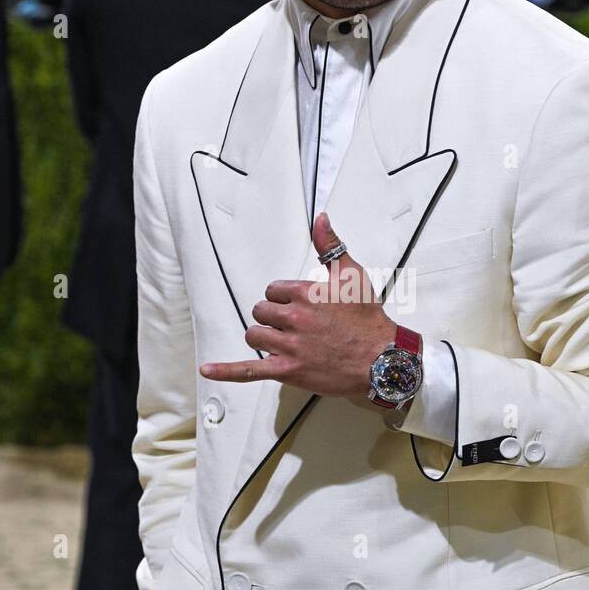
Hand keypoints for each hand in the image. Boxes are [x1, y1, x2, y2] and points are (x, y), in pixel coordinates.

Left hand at [199, 212, 396, 401]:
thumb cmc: (368, 319)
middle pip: (261, 312)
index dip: (284, 298)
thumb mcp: (353, 275)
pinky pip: (250, 370)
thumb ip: (331, 246)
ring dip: (263, 336)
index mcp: (305, 293)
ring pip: (255, 335)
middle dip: (273, 317)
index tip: (301, 306)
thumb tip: (320, 218)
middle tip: (296, 325)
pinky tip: (207, 369)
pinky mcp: (287, 371)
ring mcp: (289, 346)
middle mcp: (294, 318)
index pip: (273, 290)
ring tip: (283, 340)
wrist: (382, 359)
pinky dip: (227, 371)